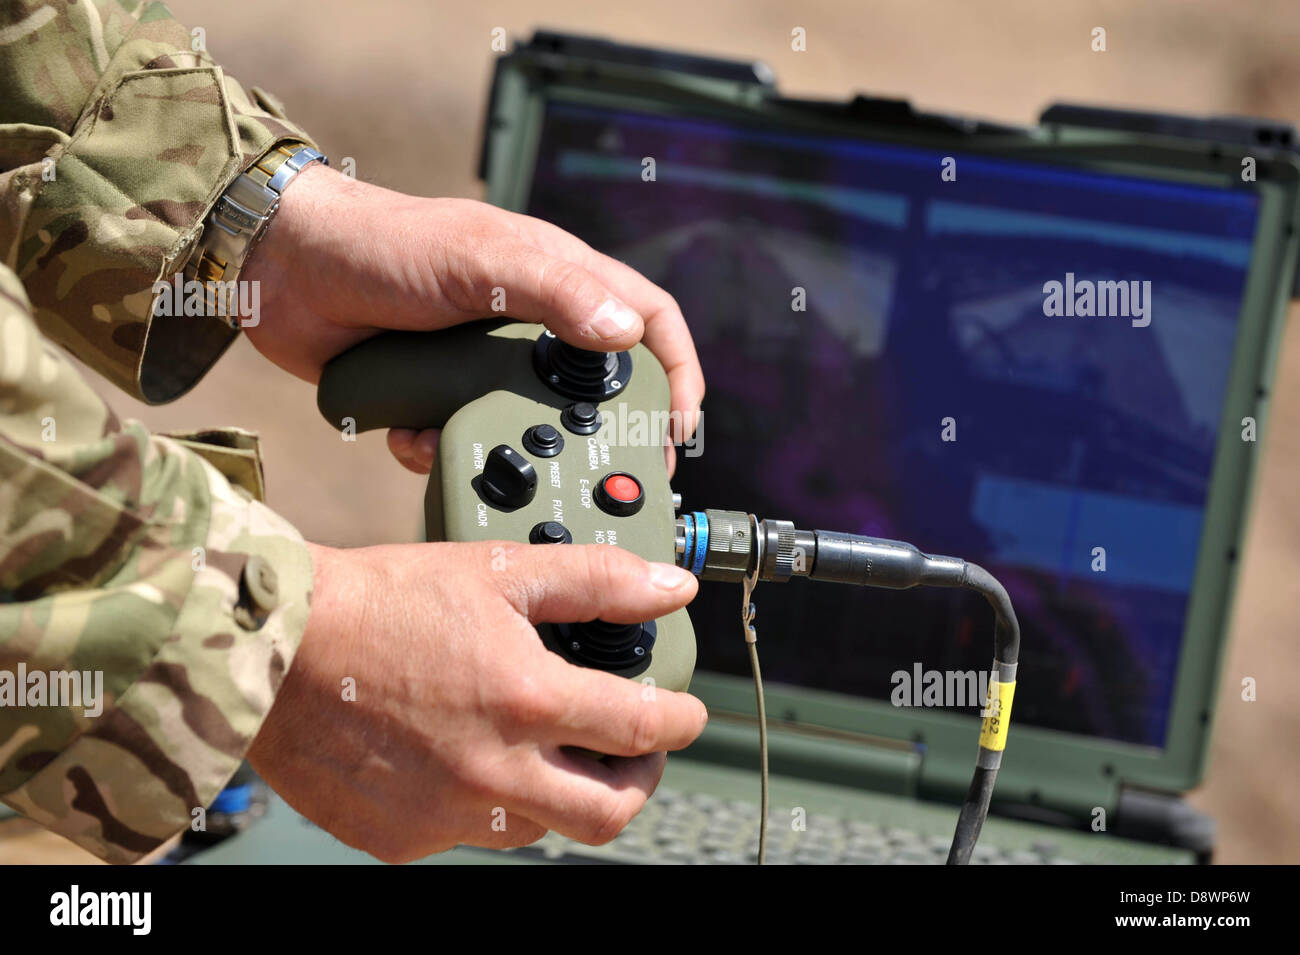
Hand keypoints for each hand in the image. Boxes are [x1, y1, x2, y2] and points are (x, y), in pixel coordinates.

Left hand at [242, 163, 703, 475]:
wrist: (281, 271)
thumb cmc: (383, 243)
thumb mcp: (478, 260)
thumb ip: (555, 290)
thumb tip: (627, 332)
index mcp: (557, 279)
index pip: (647, 321)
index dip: (677, 373)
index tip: (679, 428)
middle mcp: (530, 323)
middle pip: (596, 391)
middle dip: (600, 438)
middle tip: (604, 480)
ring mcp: (483, 363)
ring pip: (528, 428)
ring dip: (511, 453)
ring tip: (487, 466)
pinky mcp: (437, 396)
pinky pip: (463, 442)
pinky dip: (443, 452)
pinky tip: (415, 440)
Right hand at [247, 540, 706, 862]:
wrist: (273, 644)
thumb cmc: (380, 602)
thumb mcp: (499, 571)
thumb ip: (595, 580)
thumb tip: (669, 587)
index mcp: (527, 701)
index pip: (643, 728)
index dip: (681, 719)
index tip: (685, 713)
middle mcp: (493, 772)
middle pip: (608, 813)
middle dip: (638, 783)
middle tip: (632, 752)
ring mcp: (445, 814)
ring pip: (538, 828)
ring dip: (558, 791)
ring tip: (540, 744)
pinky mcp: (400, 839)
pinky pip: (467, 834)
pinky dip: (483, 801)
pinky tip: (461, 755)